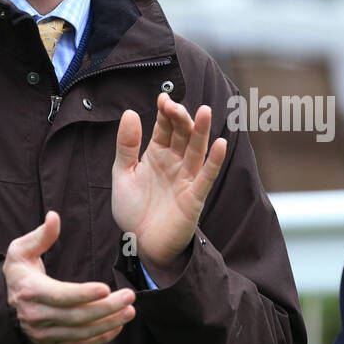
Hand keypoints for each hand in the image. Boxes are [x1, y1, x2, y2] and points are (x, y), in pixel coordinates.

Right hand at [4, 211, 135, 343]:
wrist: (3, 308)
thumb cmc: (19, 274)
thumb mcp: (20, 251)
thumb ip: (41, 235)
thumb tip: (54, 216)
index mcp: (30, 291)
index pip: (60, 295)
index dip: (84, 293)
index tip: (106, 287)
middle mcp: (35, 316)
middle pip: (76, 316)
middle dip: (106, 307)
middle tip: (130, 296)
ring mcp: (43, 334)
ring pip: (81, 333)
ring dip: (108, 324)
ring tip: (130, 311)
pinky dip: (100, 340)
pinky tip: (117, 327)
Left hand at [112, 92, 226, 282]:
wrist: (141, 244)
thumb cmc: (133, 210)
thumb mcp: (122, 174)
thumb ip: (126, 145)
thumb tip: (130, 112)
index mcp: (157, 154)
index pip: (165, 127)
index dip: (165, 112)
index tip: (163, 98)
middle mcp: (175, 162)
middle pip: (182, 134)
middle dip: (180, 118)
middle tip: (173, 106)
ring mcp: (187, 178)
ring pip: (197, 150)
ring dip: (201, 131)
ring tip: (204, 111)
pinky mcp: (195, 196)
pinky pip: (206, 176)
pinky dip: (214, 160)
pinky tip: (221, 143)